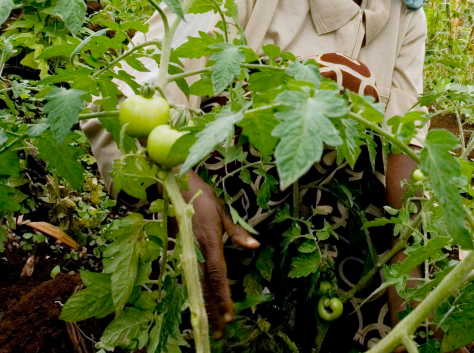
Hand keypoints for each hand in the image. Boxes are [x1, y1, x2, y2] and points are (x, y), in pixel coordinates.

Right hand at [183, 171, 259, 337]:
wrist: (175, 186)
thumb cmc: (203, 197)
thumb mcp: (223, 212)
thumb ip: (236, 233)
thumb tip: (255, 247)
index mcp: (210, 242)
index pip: (218, 275)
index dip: (223, 297)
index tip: (230, 315)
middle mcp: (197, 251)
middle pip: (206, 286)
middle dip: (214, 309)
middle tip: (221, 331)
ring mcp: (185, 252)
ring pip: (196, 284)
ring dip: (204, 304)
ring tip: (211, 324)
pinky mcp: (178, 251)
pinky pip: (188, 275)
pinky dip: (194, 291)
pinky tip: (198, 305)